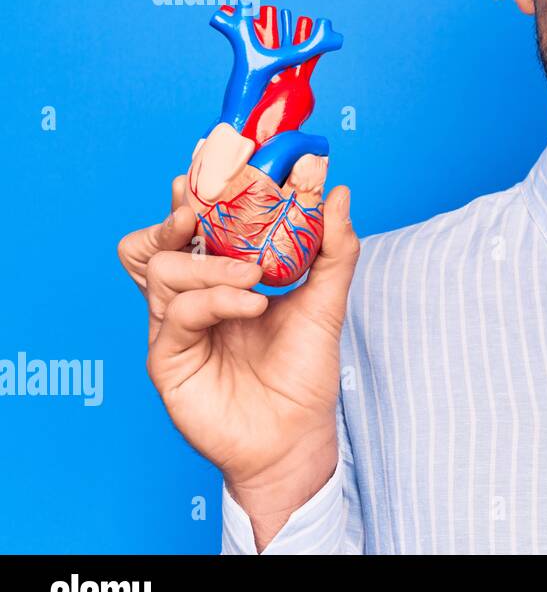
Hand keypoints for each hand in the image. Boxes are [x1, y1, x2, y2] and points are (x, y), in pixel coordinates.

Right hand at [117, 174, 359, 519]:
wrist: (297, 437)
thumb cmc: (304, 370)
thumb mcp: (327, 300)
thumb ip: (333, 247)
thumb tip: (338, 190)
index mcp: (222, 274)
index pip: (199, 220)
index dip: (203, 186)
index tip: (220, 153)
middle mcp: (192, 293)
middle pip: (163, 236)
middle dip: (182, 209)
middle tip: (207, 198)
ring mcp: (175, 325)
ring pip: (163, 268)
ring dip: (210, 262)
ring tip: (255, 275)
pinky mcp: (167, 358)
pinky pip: (177, 313)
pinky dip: (215, 300)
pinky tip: (252, 304)